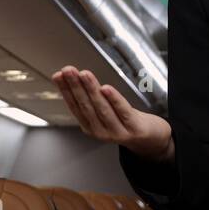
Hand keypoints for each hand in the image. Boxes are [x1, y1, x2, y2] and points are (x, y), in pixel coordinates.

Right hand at [51, 66, 173, 161]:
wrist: (150, 138)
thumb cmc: (125, 121)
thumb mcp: (103, 112)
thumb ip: (90, 100)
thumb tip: (71, 79)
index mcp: (90, 127)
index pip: (75, 106)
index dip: (65, 90)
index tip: (58, 76)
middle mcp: (101, 131)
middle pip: (86, 106)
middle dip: (75, 86)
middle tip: (68, 71)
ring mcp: (117, 131)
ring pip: (101, 108)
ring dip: (91, 89)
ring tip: (84, 74)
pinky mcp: (133, 128)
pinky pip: (122, 111)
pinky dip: (114, 99)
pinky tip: (106, 88)